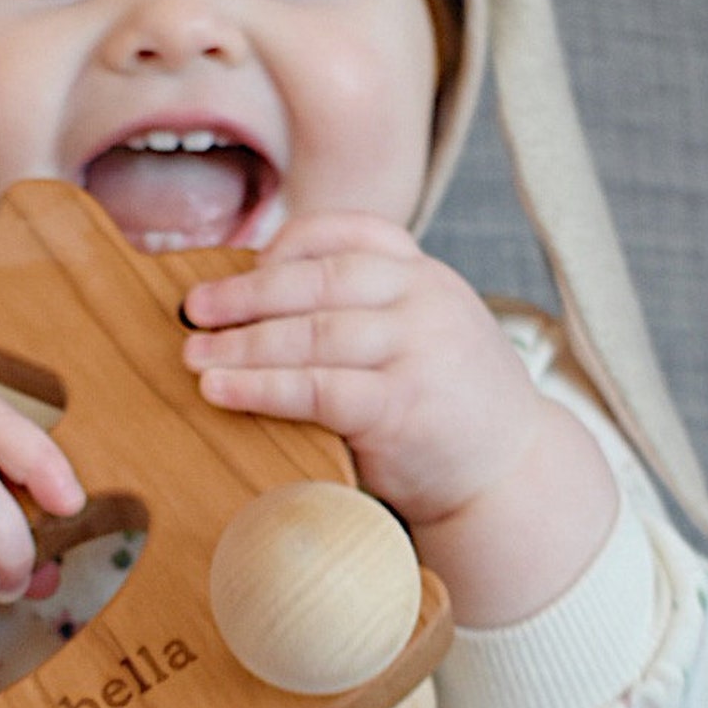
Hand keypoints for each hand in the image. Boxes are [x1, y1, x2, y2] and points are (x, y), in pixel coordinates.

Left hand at [182, 216, 616, 624]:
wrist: (513, 476)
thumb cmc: (449, 407)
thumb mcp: (428, 334)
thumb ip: (372, 310)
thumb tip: (259, 301)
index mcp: (427, 274)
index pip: (349, 232)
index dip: (286, 245)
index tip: (243, 265)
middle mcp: (426, 300)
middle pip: (320, 278)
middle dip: (246, 293)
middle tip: (194, 309)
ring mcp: (418, 349)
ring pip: (312, 332)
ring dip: (242, 343)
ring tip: (194, 355)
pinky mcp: (402, 405)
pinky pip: (316, 388)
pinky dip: (260, 387)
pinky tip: (222, 390)